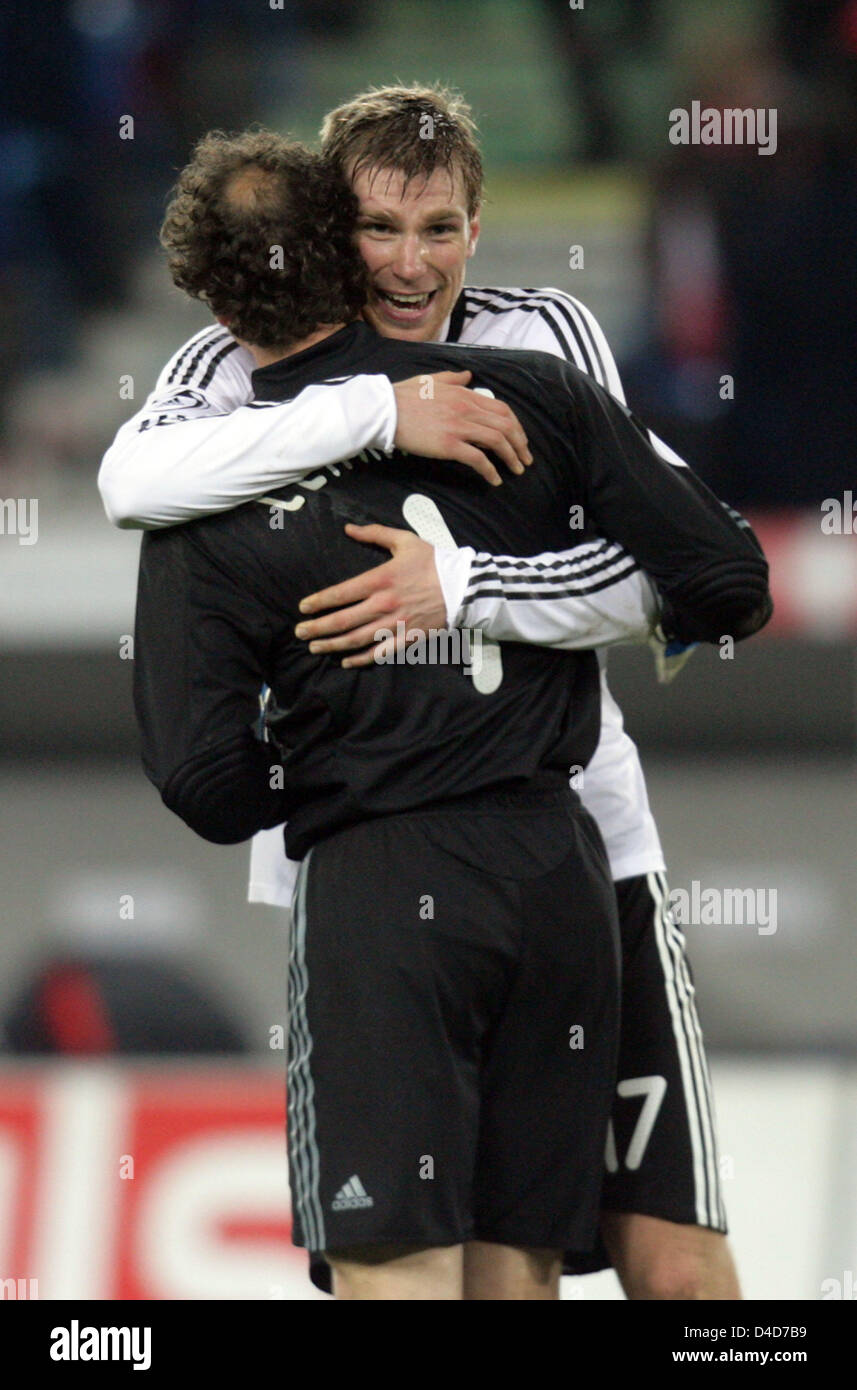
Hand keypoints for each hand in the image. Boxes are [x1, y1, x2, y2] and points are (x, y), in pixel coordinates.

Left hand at [295, 523, 446, 666]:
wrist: (464, 586)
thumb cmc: (434, 561)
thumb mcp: (405, 540)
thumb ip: (374, 534)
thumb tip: (348, 529)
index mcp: (380, 579)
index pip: (340, 593)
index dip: (318, 602)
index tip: (303, 608)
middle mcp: (384, 604)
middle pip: (342, 621)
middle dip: (317, 628)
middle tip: (300, 633)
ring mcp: (395, 624)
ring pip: (356, 639)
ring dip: (332, 645)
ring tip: (315, 648)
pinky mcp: (408, 638)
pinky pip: (380, 653)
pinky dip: (361, 659)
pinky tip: (346, 662)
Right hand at [392, 370, 531, 485]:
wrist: (384, 410)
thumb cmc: (402, 396)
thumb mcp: (430, 379)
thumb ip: (453, 378)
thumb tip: (468, 376)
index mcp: (464, 393)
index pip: (502, 408)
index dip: (516, 425)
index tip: (520, 439)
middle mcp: (466, 408)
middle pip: (506, 425)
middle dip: (521, 444)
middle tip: (525, 459)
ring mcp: (459, 427)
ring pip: (498, 441)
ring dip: (512, 458)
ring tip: (516, 470)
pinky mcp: (449, 445)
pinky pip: (479, 459)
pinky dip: (491, 471)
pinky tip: (495, 480)